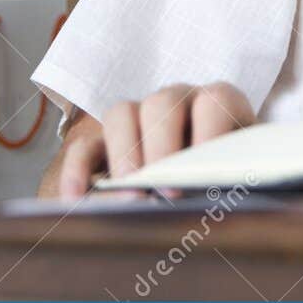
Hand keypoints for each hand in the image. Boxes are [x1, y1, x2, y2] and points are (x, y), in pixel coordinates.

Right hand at [39, 82, 254, 199]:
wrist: (190, 200)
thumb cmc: (219, 192)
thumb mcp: (228, 186)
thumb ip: (222, 187)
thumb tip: (205, 201)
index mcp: (217, 109)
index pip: (215, 100)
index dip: (212, 130)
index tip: (206, 169)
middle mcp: (176, 104)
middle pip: (163, 103)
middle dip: (163, 146)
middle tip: (167, 190)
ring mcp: (135, 119)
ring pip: (122, 114)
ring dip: (125, 153)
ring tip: (132, 194)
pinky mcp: (99, 143)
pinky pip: (83, 146)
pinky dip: (77, 171)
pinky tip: (74, 199)